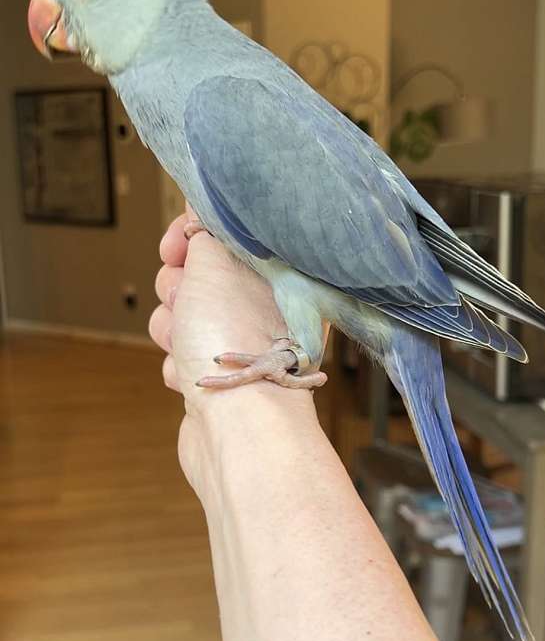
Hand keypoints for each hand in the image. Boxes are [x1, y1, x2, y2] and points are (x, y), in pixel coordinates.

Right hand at [150, 205, 289, 404]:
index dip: (192, 235)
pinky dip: (180, 364)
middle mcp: (264, 307)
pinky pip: (184, 355)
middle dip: (177, 289)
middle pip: (199, 277)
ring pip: (184, 317)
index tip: (174, 245)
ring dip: (172, 329)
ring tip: (185, 345)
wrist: (237, 428)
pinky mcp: (221, 379)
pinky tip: (189, 378)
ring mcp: (242, 344)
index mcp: (276, 274)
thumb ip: (207, 231)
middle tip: (184, 301)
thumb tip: (200, 212)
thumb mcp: (216, 262)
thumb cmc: (234, 340)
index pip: (228, 235)